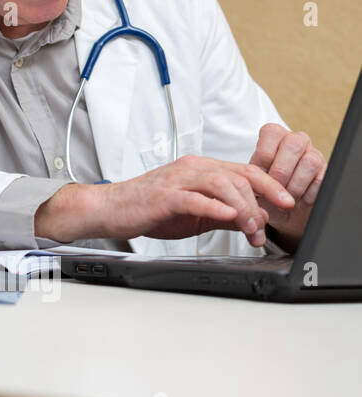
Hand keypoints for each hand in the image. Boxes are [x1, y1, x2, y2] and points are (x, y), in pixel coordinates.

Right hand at [39, 155, 294, 247]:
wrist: (110, 208)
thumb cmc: (149, 209)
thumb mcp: (194, 212)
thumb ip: (222, 212)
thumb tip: (251, 220)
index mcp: (201, 169)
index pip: (245, 170)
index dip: (270, 185)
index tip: (286, 203)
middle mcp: (192, 168)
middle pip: (239, 177)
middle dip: (259, 203)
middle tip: (263, 228)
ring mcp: (178, 179)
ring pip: (222, 184)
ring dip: (242, 208)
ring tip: (249, 227)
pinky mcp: (164, 195)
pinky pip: (195, 198)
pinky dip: (214, 206)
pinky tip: (227, 216)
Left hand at [248, 124, 325, 251]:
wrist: (282, 211)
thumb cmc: (262, 190)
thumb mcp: (250, 181)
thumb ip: (247, 175)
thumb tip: (244, 183)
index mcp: (274, 136)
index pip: (271, 132)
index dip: (264, 156)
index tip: (258, 174)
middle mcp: (296, 140)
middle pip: (294, 143)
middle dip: (281, 170)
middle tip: (273, 188)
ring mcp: (314, 154)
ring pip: (310, 161)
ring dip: (295, 184)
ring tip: (285, 198)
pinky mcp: (327, 172)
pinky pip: (321, 179)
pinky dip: (307, 194)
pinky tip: (299, 201)